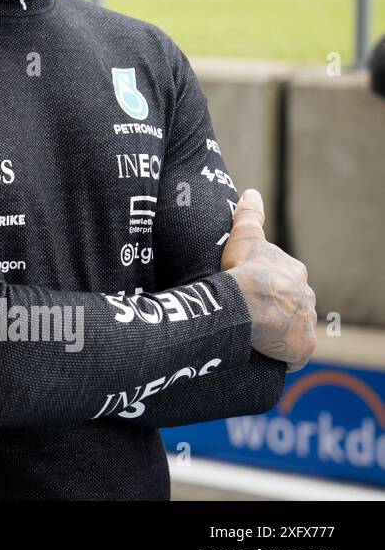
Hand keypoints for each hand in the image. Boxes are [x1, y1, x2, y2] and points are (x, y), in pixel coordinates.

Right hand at [221, 188, 316, 371]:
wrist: (245, 303)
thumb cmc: (243, 270)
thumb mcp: (244, 237)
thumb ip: (249, 215)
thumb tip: (251, 193)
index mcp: (294, 272)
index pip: (285, 279)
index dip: (267, 284)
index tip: (250, 289)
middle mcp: (306, 298)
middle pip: (292, 304)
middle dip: (277, 309)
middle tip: (250, 313)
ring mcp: (305, 324)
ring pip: (294, 329)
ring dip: (279, 333)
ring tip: (254, 335)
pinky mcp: (302, 348)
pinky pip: (294, 355)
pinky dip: (282, 356)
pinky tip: (265, 355)